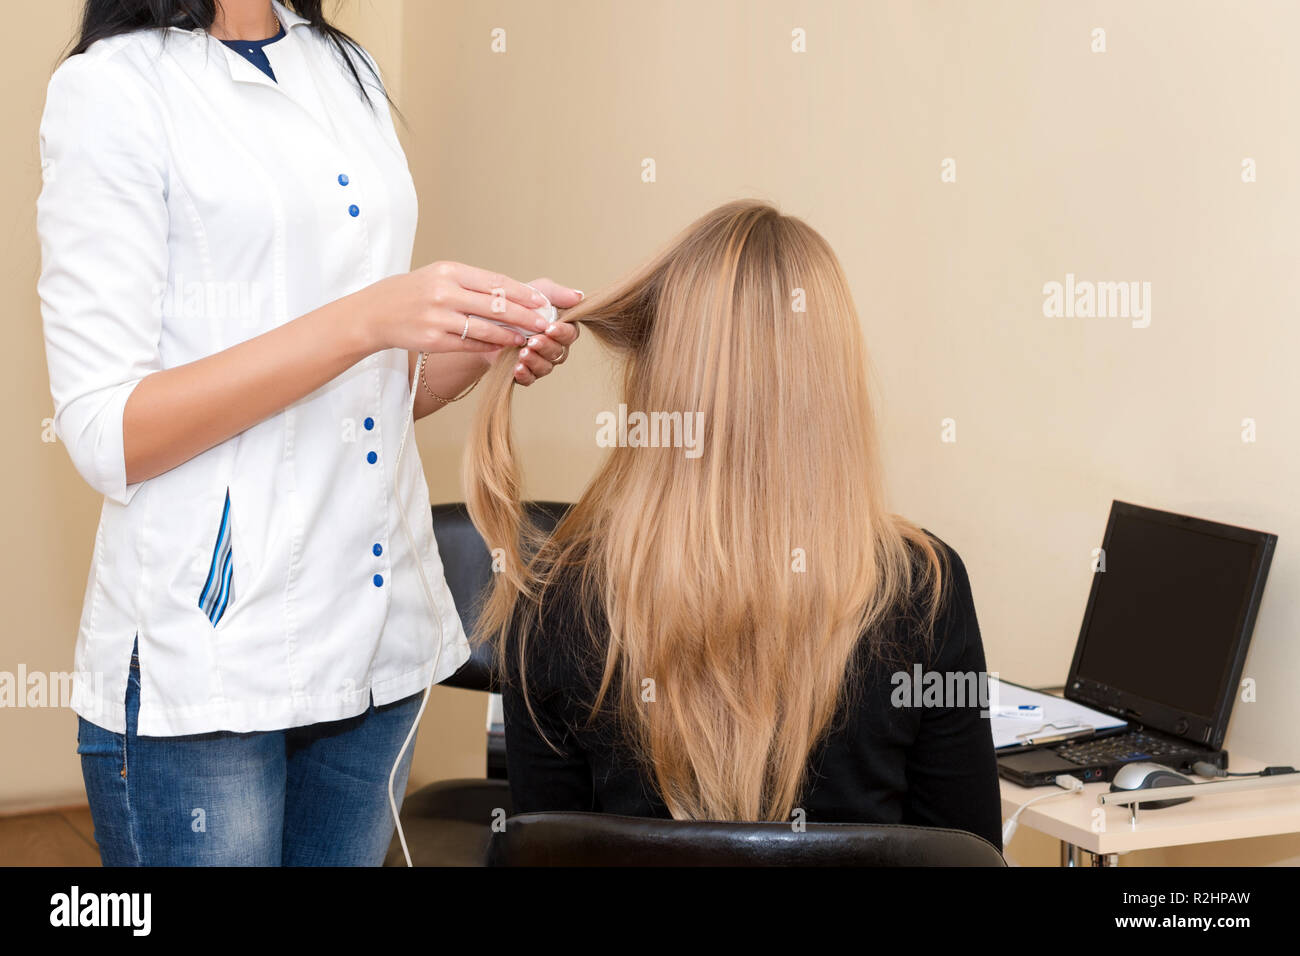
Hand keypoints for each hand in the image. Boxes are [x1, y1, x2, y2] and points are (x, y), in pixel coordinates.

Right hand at [362, 261, 557, 354]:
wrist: (374, 312)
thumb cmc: (414, 292)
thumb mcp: (441, 276)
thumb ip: (473, 285)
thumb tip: (513, 295)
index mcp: (450, 271)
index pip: (496, 282)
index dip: (524, 293)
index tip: (543, 301)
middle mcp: (445, 292)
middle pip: (496, 305)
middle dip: (526, 316)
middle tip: (545, 323)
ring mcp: (438, 317)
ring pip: (486, 328)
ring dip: (510, 335)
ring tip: (527, 339)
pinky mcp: (432, 340)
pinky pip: (469, 345)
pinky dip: (489, 347)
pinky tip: (502, 348)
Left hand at [506, 279, 583, 385]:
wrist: (489, 317)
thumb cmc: (518, 302)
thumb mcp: (537, 292)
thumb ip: (558, 294)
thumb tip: (579, 296)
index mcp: (560, 328)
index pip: (570, 333)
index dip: (562, 332)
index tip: (550, 328)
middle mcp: (554, 346)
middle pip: (559, 352)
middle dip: (546, 347)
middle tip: (534, 341)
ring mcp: (540, 361)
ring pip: (545, 366)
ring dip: (535, 361)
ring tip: (523, 353)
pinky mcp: (524, 372)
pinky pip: (529, 378)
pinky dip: (525, 374)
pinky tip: (518, 368)